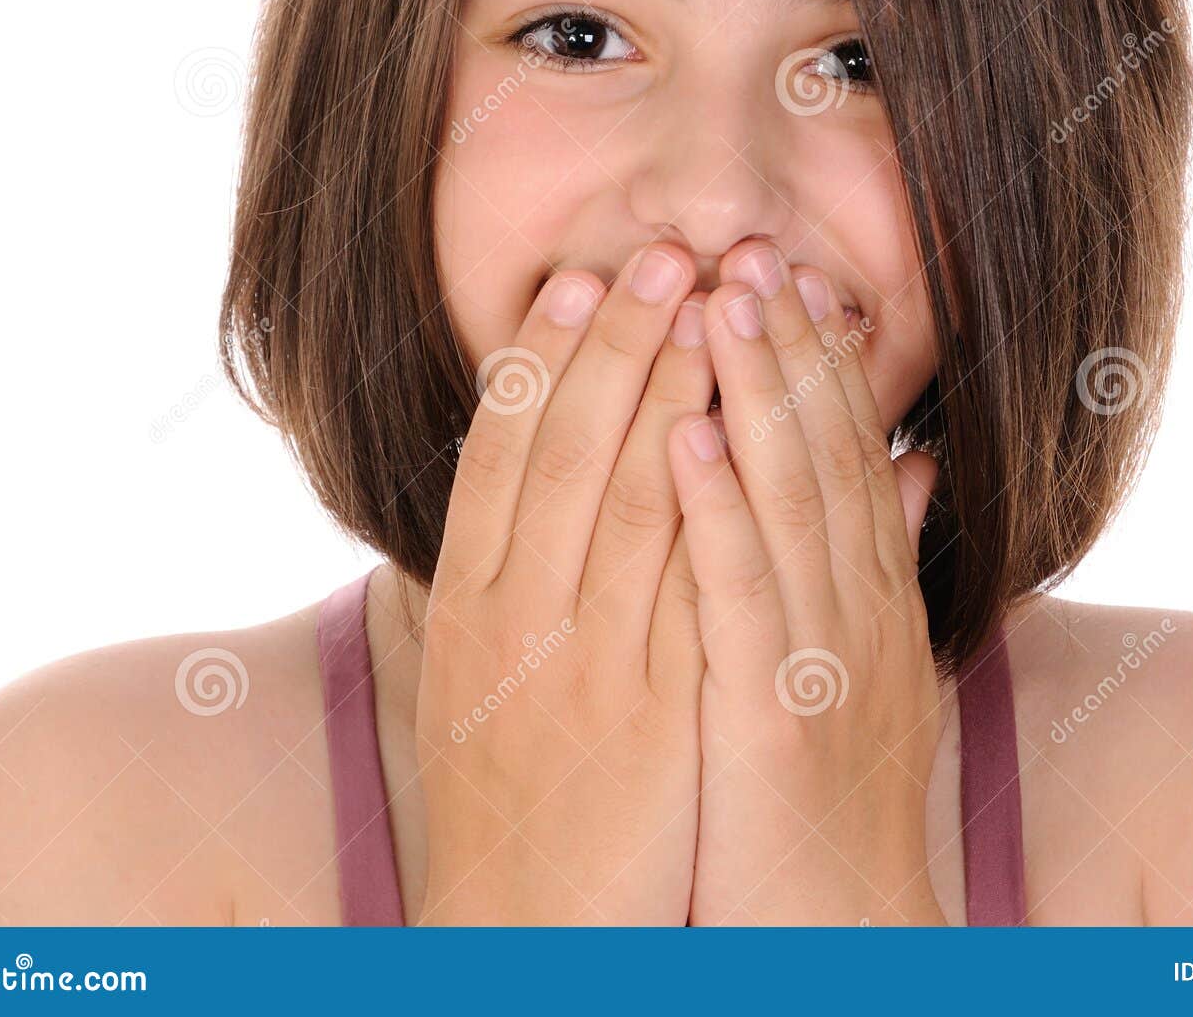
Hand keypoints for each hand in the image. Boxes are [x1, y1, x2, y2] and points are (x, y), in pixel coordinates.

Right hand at [414, 242, 708, 924]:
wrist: (519, 937)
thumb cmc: (510, 794)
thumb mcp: (483, 674)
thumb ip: (510, 570)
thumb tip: (526, 478)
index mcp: (465, 601)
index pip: (500, 453)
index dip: (540, 359)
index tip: (577, 281)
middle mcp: (510, 616)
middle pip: (562, 452)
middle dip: (612, 345)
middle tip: (654, 255)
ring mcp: (577, 663)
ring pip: (622, 498)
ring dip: (664, 391)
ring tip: (703, 305)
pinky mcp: (646, 713)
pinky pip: (681, 589)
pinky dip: (703, 503)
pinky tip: (727, 434)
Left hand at [665, 239, 945, 924]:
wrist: (839, 937)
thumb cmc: (829, 799)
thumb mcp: (871, 668)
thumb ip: (880, 561)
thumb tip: (910, 464)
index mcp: (873, 597)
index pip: (848, 451)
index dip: (819, 360)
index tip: (787, 276)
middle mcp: (862, 610)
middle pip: (825, 453)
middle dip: (789, 347)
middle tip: (753, 250)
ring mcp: (825, 657)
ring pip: (792, 501)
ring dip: (757, 395)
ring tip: (723, 302)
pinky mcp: (773, 713)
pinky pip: (742, 596)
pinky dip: (717, 511)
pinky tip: (685, 438)